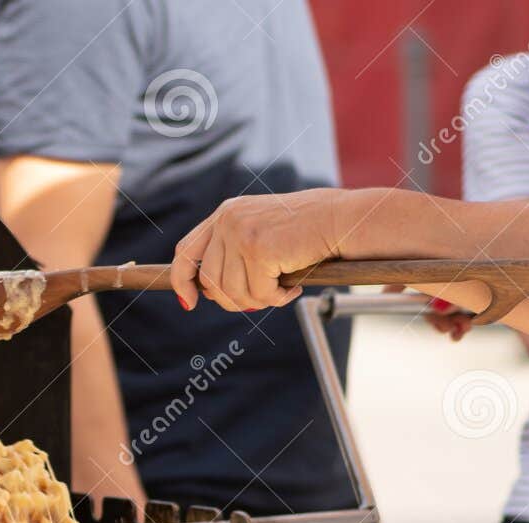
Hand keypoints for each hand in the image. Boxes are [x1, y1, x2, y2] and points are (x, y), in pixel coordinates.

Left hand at [170, 189, 350, 312]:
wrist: (345, 220)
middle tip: (257, 301)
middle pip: (208, 280)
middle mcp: (228, 219)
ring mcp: (241, 233)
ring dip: (257, 300)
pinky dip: (276, 299)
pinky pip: (257, 293)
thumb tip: (207, 291)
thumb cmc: (310, 231)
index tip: (189, 303)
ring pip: (231, 291)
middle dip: (230, 300)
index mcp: (226, 213)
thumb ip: (233, 252)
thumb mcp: (261, 233)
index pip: (185, 251)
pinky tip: (292, 288)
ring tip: (280, 290)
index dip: (182, 281)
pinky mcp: (258, 249)